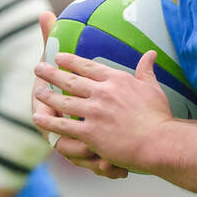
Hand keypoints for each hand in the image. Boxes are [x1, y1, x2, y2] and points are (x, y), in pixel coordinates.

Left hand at [32, 43, 176, 174]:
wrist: (159, 142)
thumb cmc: (159, 117)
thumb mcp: (153, 88)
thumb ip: (146, 71)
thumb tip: (150, 54)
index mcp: (116, 80)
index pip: (88, 66)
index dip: (71, 61)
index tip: (59, 57)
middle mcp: (102, 93)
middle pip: (71, 80)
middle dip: (52, 73)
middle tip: (38, 68)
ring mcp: (94, 113)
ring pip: (64, 102)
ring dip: (48, 96)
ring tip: (37, 91)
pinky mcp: (90, 133)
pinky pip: (64, 126)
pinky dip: (50, 121)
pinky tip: (38, 117)